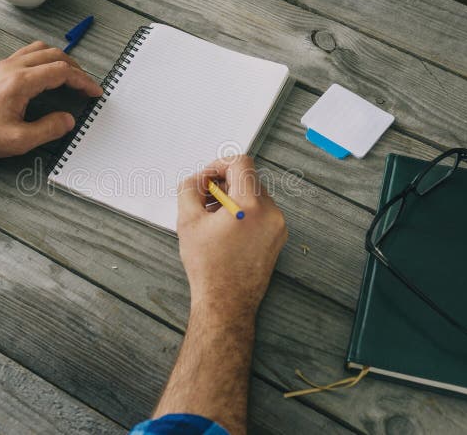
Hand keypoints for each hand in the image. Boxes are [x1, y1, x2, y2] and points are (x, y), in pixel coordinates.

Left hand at [0, 41, 102, 156]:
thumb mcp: (18, 140)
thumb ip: (48, 129)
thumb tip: (67, 120)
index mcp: (21, 82)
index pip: (62, 71)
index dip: (83, 81)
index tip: (93, 91)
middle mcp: (13, 68)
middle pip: (55, 55)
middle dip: (76, 69)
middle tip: (86, 85)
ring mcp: (5, 66)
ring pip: (41, 49)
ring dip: (61, 60)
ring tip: (71, 76)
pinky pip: (28, 53)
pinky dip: (45, 58)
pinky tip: (46, 72)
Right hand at [177, 155, 287, 321]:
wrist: (226, 303)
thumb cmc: (209, 267)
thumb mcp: (188, 221)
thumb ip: (189, 189)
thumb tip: (198, 179)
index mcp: (251, 204)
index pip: (240, 163)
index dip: (219, 164)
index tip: (206, 177)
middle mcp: (271, 212)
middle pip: (248, 179)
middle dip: (223, 183)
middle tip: (203, 198)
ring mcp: (278, 226)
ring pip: (254, 195)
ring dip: (233, 197)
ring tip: (211, 216)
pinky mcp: (278, 238)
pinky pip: (261, 212)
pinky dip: (243, 212)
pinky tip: (225, 228)